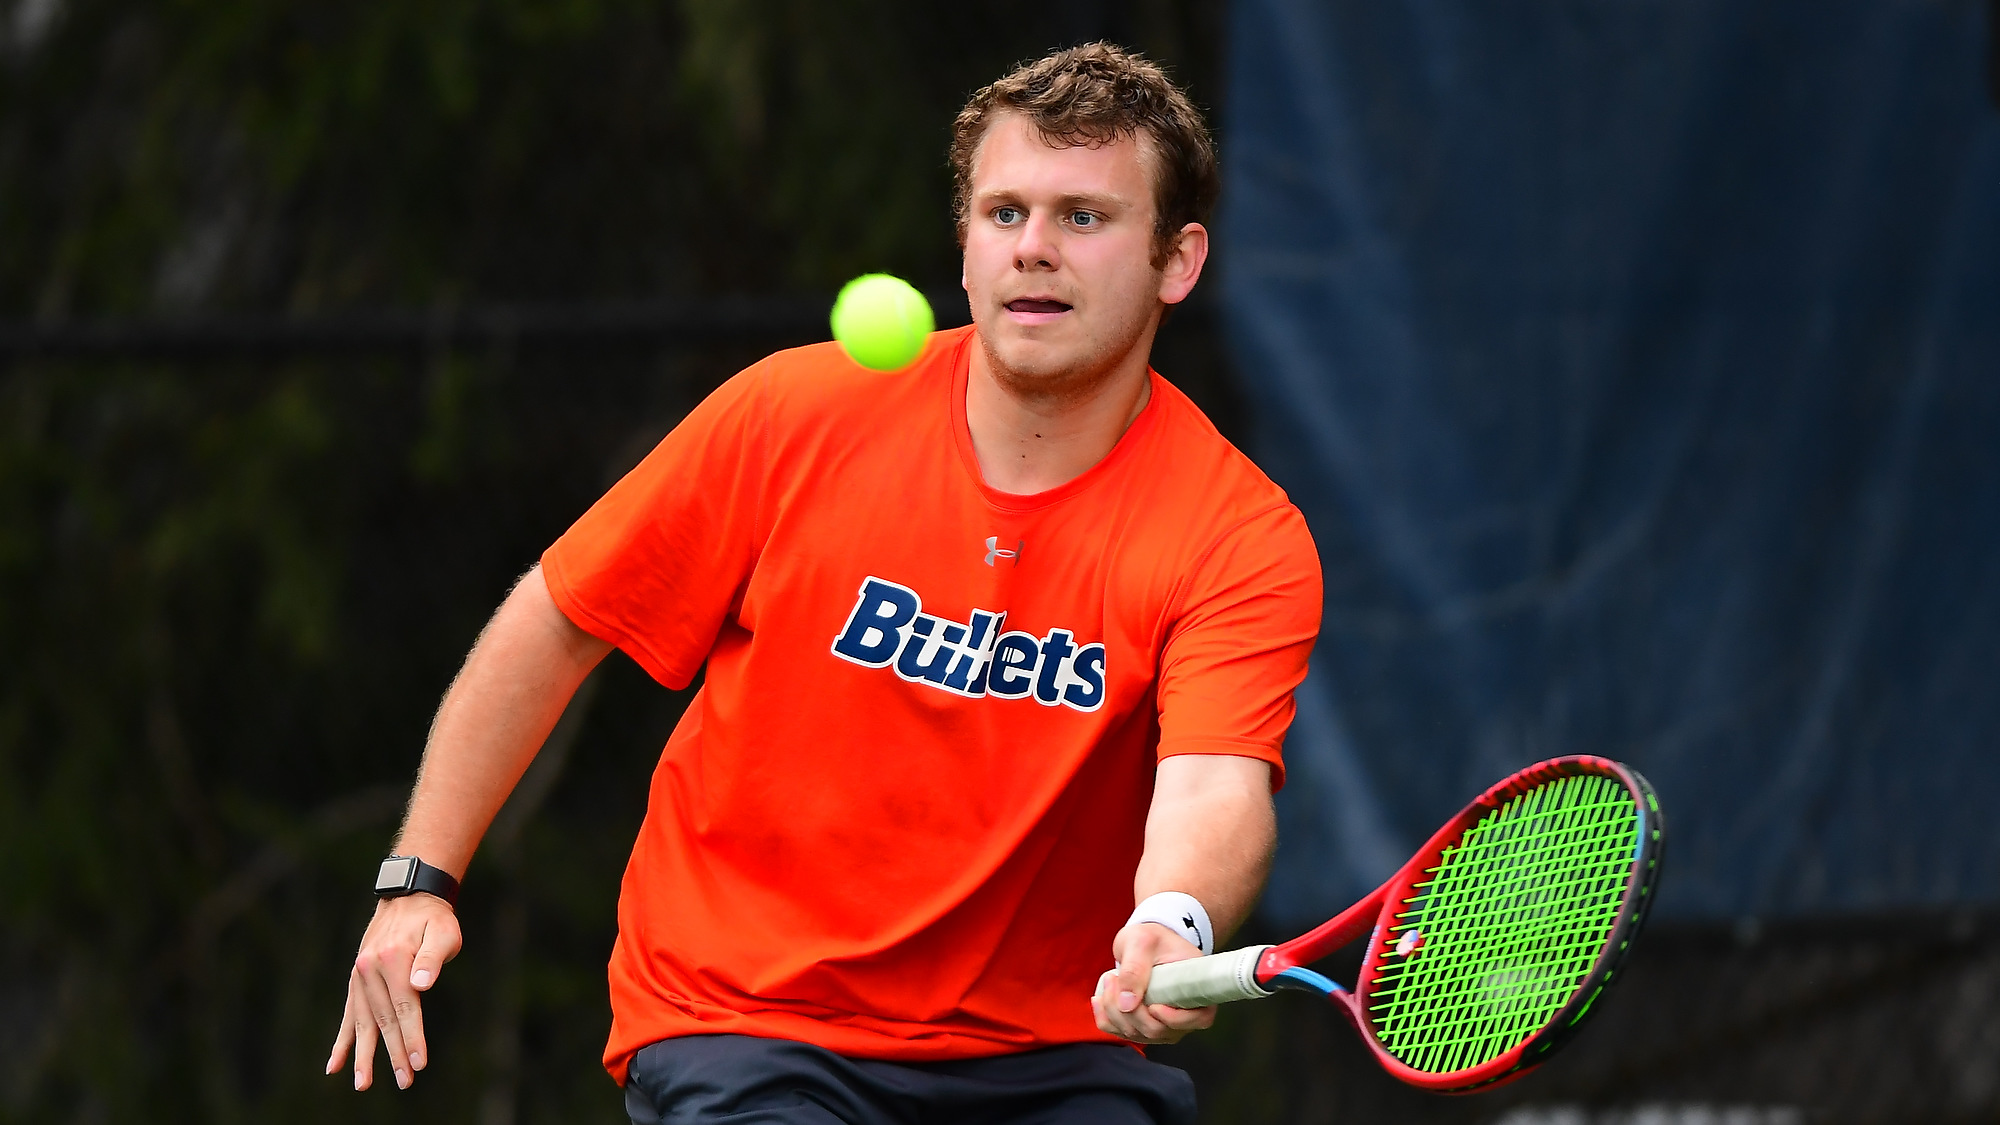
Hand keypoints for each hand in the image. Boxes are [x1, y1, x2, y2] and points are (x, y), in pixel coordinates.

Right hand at [327, 893, 461, 1089]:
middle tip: (404, 1080)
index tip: (419, 1062)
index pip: (405, 1006)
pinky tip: (334, 1066)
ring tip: (363, 1083)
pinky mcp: (356, 980)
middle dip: (394, 1053)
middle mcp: (370, 968)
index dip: (413, 1036)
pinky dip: (341, 1041)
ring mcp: (359, 975)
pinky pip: (348, 1014)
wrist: (409, 898)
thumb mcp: (443, 931)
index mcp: (393, 958)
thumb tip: (421, 984)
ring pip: (363, 1022)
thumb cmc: (433, 918)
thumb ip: (432, 958)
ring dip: (363, 1054)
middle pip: (384, 1019)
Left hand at [1091, 922, 1216, 1044]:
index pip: (1200, 1019)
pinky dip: (1106, 1019)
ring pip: (1138, 1034)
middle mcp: (1184, 1012)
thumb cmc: (1151, 938)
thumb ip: (1135, 969)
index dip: (1175, 1019)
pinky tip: (1100, 998)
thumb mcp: (1142, 942)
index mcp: (1196, 988)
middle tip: (1116, 978)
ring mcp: (1164, 1023)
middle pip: (1158, 1030)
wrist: (1143, 943)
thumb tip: (1127, 1004)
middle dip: (1130, 1010)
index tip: (1153, 1006)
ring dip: (1114, 1011)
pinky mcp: (1144, 1026)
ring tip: (1110, 980)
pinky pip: (1122, 1034)